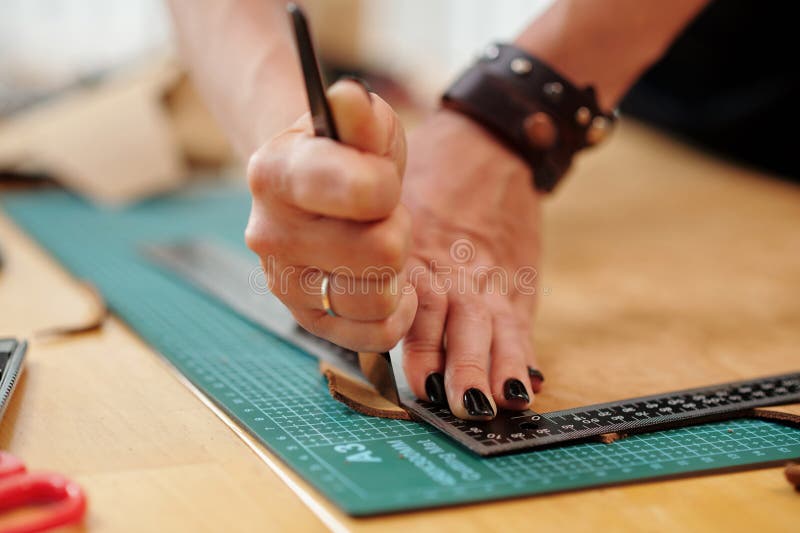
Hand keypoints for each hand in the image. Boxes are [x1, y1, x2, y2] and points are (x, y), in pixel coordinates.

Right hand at [245, 80, 416, 351]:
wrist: (314, 192)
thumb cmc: (345, 155)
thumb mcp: (359, 124)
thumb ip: (359, 114)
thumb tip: (349, 99)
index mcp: (276, 173)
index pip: (361, 192)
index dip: (387, 185)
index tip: (381, 176)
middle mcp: (269, 233)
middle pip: (382, 251)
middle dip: (399, 230)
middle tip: (383, 216)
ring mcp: (284, 283)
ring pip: (379, 299)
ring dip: (396, 273)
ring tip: (379, 249)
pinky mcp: (307, 319)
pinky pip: (375, 335)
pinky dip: (396, 312)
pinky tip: (386, 284)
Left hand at [401, 109, 543, 419]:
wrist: (484, 145)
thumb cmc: (427, 185)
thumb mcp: (393, 214)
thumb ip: (383, 266)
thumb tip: (359, 316)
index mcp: (416, 255)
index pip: (419, 305)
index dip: (423, 344)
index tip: (421, 381)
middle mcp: (451, 268)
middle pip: (457, 320)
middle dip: (462, 364)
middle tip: (462, 402)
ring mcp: (487, 274)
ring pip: (491, 323)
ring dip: (495, 364)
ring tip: (501, 399)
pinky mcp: (515, 276)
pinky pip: (519, 318)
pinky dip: (522, 351)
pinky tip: (528, 382)